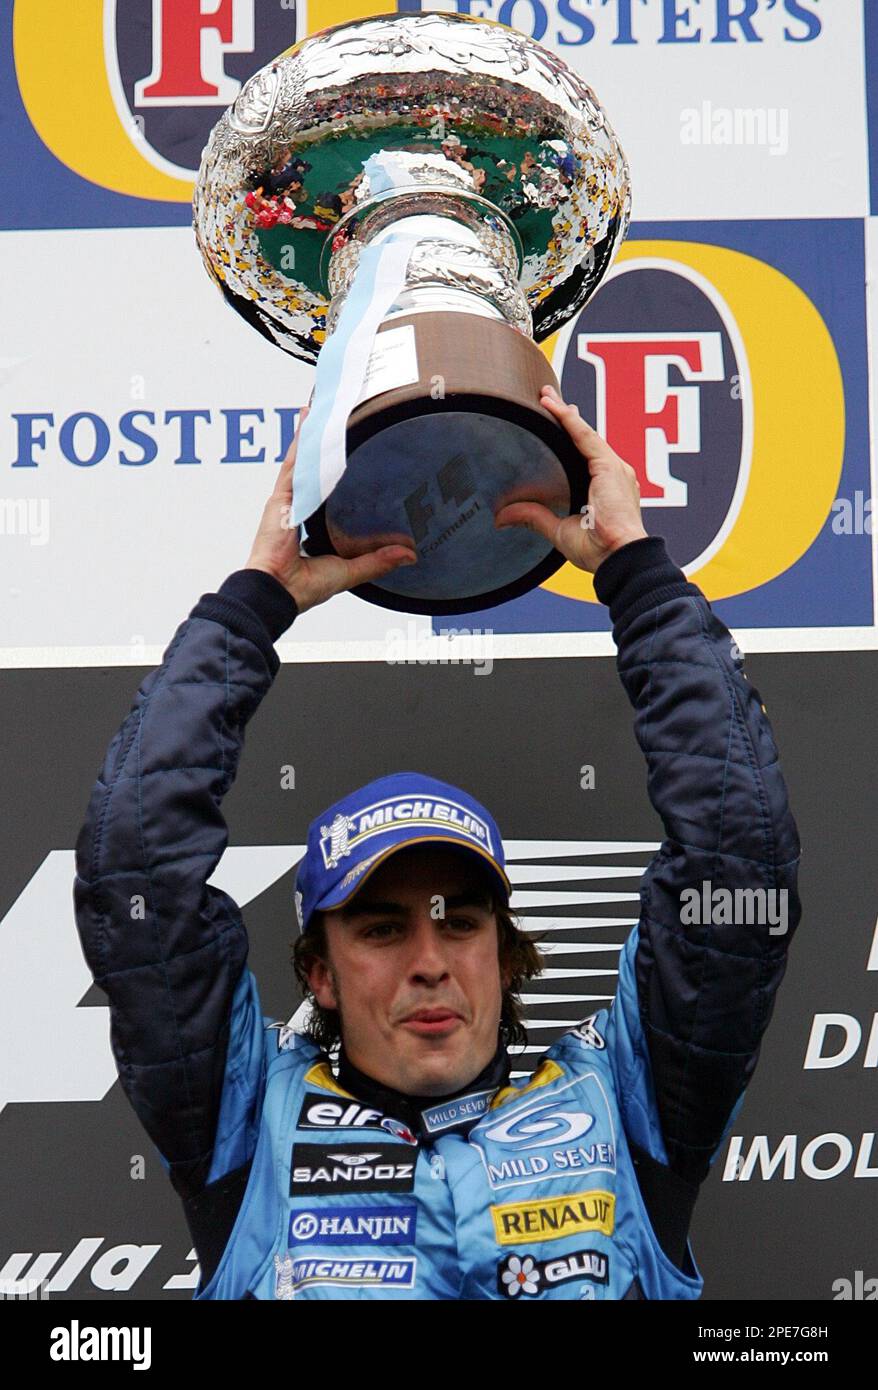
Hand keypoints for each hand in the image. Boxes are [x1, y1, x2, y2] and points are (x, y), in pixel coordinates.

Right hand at [244, 406, 416, 612]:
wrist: (276, 594)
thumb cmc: (300, 588)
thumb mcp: (348, 571)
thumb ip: (376, 560)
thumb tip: (409, 554)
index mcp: (307, 522)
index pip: (322, 487)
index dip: (331, 467)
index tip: (344, 450)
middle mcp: (296, 507)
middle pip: (310, 466)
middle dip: (319, 442)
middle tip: (334, 415)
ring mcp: (286, 501)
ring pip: (302, 458)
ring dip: (310, 433)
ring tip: (321, 407)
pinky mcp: (280, 499)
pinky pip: (294, 464)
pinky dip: (300, 441)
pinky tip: (309, 420)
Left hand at [494, 385, 647, 573]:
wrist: (618, 558)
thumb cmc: (598, 551)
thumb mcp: (559, 531)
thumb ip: (535, 517)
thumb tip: (504, 516)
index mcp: (606, 488)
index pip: (586, 455)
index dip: (571, 436)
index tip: (558, 420)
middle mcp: (614, 474)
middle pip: (586, 439)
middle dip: (567, 417)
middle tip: (548, 398)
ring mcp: (614, 469)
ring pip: (584, 433)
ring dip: (563, 413)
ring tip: (545, 395)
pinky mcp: (610, 467)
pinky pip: (586, 437)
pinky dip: (568, 420)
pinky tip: (554, 407)